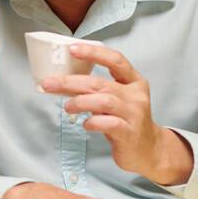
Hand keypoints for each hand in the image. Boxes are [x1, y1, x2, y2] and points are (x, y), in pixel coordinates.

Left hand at [39, 43, 192, 185]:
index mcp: (134, 81)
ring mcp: (134, 114)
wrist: (149, 149)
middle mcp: (136, 95)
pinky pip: (109, 123)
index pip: (115, 60)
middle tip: (48, 84)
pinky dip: (93, 122)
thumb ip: (97, 89)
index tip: (72, 49)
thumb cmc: (126, 120)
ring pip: (105, 101)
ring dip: (80, 102)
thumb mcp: (117, 99)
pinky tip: (85, 124)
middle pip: (101, 83)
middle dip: (71, 82)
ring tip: (67, 107)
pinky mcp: (129, 133)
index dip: (93, 53)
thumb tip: (63, 81)